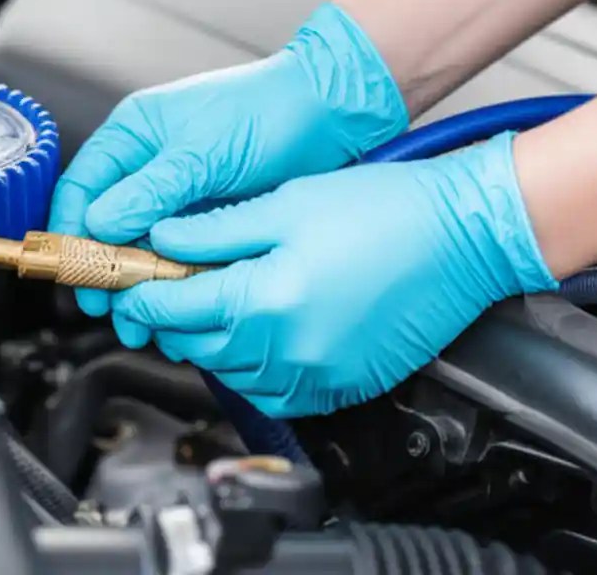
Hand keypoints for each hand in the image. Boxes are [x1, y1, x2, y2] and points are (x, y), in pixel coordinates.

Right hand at [49, 3, 407, 315]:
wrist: (330, 115)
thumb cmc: (267, 111)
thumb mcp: (202, 153)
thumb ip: (150, 191)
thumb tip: (98, 225)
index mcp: (133, 135)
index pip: (80, 189)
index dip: (71, 234)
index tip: (76, 273)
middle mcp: (147, 166)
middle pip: (105, 227)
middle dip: (103, 271)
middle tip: (108, 309)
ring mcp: (177, 195)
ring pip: (140, 248)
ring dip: (138, 285)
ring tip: (141, 321)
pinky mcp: (206, 218)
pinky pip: (176, 255)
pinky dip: (171, 283)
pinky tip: (174, 306)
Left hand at [108, 133, 557, 417]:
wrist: (465, 237)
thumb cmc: (387, 210)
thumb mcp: (287, 203)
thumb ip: (214, 230)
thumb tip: (158, 240)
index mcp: (266, 299)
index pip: (173, 309)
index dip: (141, 292)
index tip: (130, 279)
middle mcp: (287, 350)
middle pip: (195, 346)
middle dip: (172, 317)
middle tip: (170, 284)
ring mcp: (317, 376)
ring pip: (230, 374)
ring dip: (211, 342)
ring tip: (218, 302)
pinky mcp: (341, 387)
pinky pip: (274, 393)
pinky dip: (252, 369)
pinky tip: (258, 334)